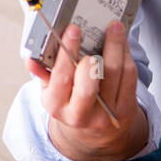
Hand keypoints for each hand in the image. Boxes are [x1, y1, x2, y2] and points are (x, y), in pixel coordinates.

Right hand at [27, 20, 146, 160]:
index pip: (62, 78)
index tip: (73, 30)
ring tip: (115, 28)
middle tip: (101, 30)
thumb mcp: (53, 90)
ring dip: (116, 46)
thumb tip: (31, 59)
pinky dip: (127, 56)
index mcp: (56, 106)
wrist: (95, 131)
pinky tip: (122, 45)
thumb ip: (43, 72)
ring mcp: (105, 114)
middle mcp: (80, 114)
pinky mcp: (126, 110)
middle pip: (90, 81)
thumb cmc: (71, 102)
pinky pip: (130, 77)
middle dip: (96, 52)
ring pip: (115, 73)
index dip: (68, 53)